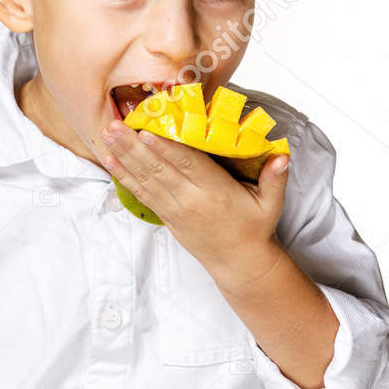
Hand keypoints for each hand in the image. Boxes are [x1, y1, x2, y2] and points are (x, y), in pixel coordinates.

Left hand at [99, 120, 289, 286]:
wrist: (239, 263)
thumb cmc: (254, 229)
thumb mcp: (271, 204)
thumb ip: (275, 178)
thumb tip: (283, 157)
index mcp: (214, 192)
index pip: (187, 165)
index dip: (166, 148)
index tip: (147, 131)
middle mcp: (190, 200)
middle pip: (159, 168)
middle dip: (133, 146)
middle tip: (114, 124)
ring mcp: (174, 209)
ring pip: (145, 178)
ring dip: (123, 156)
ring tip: (106, 134)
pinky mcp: (166, 216)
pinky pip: (141, 193)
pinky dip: (124, 175)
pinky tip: (111, 159)